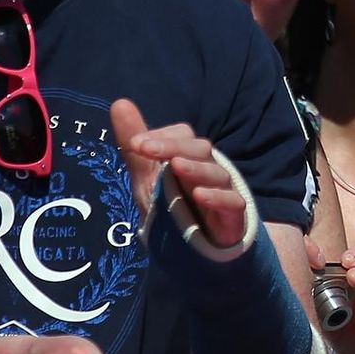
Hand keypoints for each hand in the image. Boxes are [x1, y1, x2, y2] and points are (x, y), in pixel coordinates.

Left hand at [112, 99, 248, 250]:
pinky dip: (217, 198)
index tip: (135, 144)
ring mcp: (224, 191)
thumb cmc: (173, 208)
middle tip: (145, 148)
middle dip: (172, 146)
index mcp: (189, 157)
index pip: (182, 135)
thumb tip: (119, 102)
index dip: (160, 136)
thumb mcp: (147, 179)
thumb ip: (134, 147)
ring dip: (195, 168)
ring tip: (176, 166)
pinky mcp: (234, 216)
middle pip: (199, 148)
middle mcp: (208, 169)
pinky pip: (232, 202)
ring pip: (216, 173)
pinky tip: (200, 195)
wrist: (195, 251)